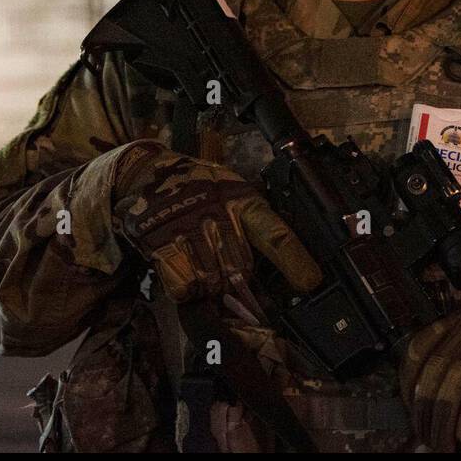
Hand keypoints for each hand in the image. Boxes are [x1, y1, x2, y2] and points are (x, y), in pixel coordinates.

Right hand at [113, 144, 321, 302]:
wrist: (148, 172)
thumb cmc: (199, 186)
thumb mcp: (231, 190)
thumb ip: (251, 221)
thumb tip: (282, 257)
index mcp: (241, 200)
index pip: (273, 233)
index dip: (294, 260)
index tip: (311, 282)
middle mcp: (218, 214)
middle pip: (241, 269)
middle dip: (238, 277)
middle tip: (225, 263)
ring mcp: (188, 230)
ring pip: (213, 281)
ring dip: (210, 283)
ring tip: (202, 261)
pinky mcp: (161, 244)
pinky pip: (184, 287)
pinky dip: (186, 287)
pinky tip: (184, 269)